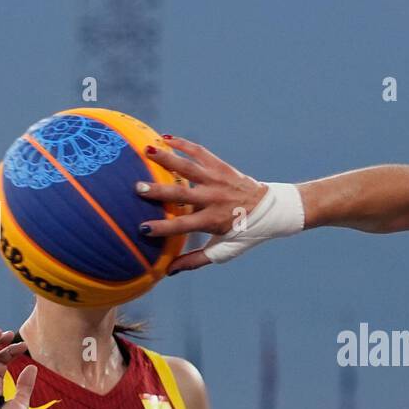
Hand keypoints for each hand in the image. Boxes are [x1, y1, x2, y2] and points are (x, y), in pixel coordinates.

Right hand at [135, 136, 269, 272]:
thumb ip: (196, 260)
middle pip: (181, 194)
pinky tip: (166, 137)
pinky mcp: (221, 167)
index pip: (183, 225)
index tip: (142, 228)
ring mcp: (217, 180)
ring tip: (146, 150)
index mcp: (212, 220)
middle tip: (137, 188)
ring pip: (189, 167)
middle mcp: (213, 199)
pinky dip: (184, 144)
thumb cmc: (243, 232)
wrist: (271, 209)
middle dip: (159, 191)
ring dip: (167, 158)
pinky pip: (200, 152)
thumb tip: (169, 271)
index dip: (162, 228)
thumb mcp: (223, 250)